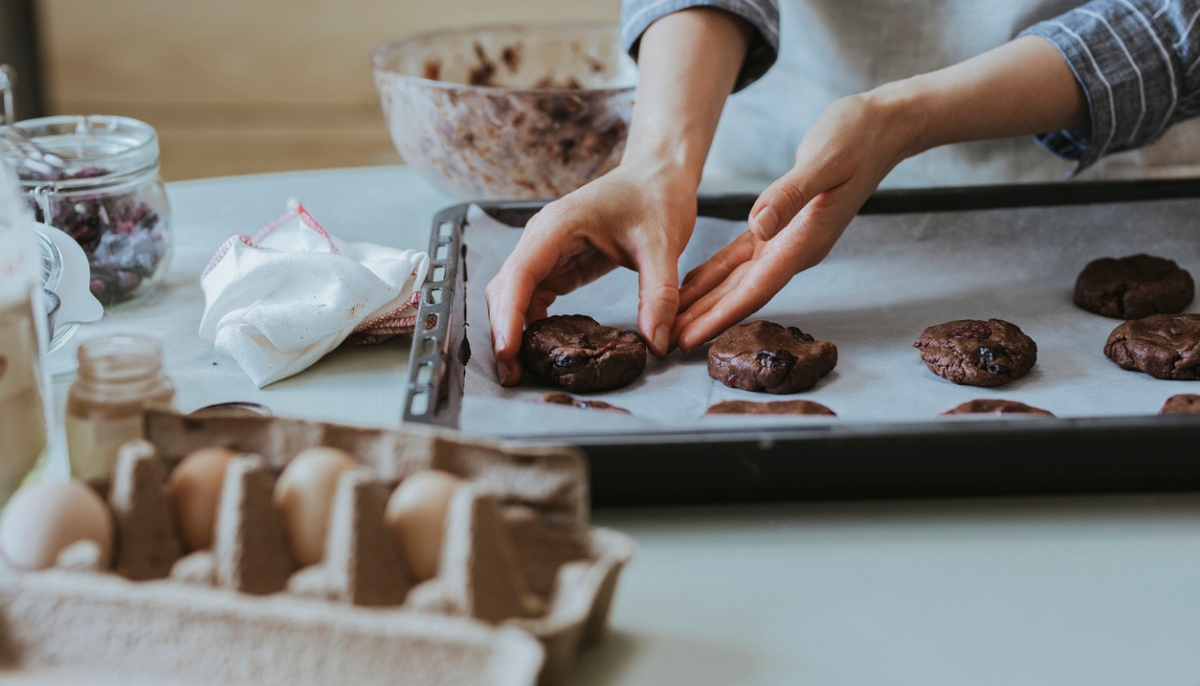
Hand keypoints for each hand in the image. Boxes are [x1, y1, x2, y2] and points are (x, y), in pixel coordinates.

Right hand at [485, 162, 698, 383]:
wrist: (658, 174)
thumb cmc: (657, 197)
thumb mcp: (663, 244)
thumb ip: (659, 294)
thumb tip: (656, 344)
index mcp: (558, 225)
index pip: (520, 274)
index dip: (509, 315)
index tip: (508, 351)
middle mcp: (542, 237)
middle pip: (505, 288)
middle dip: (504, 331)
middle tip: (512, 376)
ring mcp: (546, 250)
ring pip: (513, 295)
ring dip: (513, 331)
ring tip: (521, 370)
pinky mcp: (557, 263)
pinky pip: (533, 296)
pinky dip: (531, 323)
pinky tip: (542, 348)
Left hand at [673, 34, 1086, 352]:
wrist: (884, 128)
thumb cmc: (856, 138)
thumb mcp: (823, 159)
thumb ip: (791, 194)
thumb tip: (759, 224)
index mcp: (803, 241)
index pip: (754, 288)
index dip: (720, 315)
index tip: (692, 337)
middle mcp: (795, 249)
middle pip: (743, 294)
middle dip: (707, 319)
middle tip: (670, 343)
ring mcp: (790, 240)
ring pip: (739, 280)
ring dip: (708, 302)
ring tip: (675, 322)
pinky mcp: (783, 225)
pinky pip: (743, 258)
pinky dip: (718, 273)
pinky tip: (695, 284)